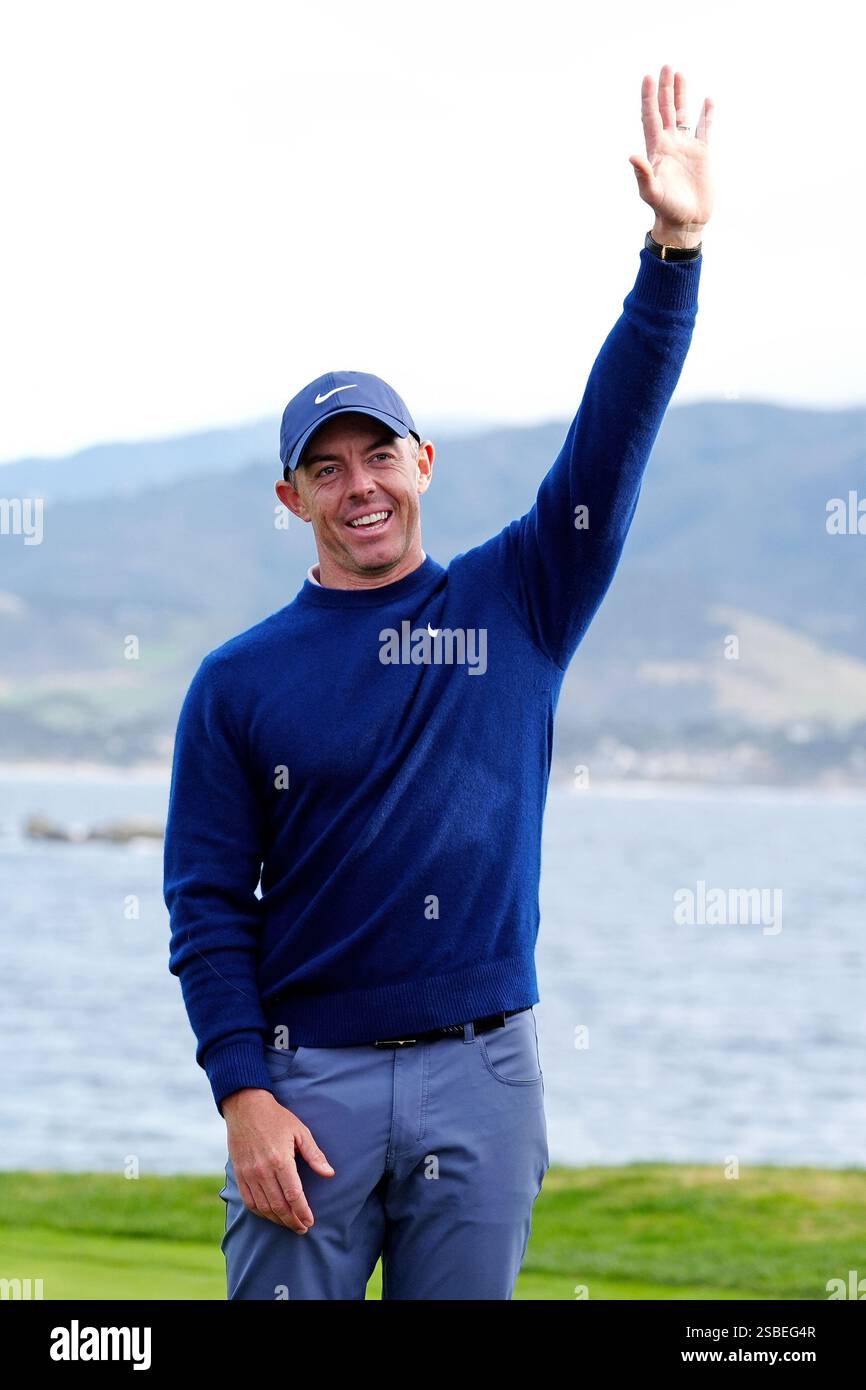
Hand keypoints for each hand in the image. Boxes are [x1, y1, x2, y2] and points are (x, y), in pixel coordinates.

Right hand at [222, 1087, 334, 1232]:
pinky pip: (249, 1202)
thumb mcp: (300, 1132)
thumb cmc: (276, 1118)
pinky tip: (271, 1215)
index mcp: (280, 1160)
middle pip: (279, 1206)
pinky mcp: (239, 1175)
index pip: (294, 1196)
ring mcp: (249, 1175)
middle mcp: (263, 1171)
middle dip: (292, 1221)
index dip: (303, 1212)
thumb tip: (329, 1174)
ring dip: (278, 1220)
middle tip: (302, 1228)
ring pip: (264, 1208)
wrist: (245, 1107)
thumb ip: (314, 1155)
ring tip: (289, 1224)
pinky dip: (261, 1213)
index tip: (310, 1222)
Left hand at [630, 65, 714, 245]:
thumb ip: (643, 174)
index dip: (648, 98)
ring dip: (681, 95)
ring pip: (683, 115)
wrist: (685, 222)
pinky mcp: (702, 154)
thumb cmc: (665, 209)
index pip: (650, 117)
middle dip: (665, 89)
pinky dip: (707, 114)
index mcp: (656, 150)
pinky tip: (708, 99)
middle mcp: (670, 145)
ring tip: (681, 74)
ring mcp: (686, 148)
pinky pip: (705, 128)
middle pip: (665, 110)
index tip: (648, 77)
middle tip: (666, 66)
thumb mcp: (651, 192)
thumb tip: (631, 155)